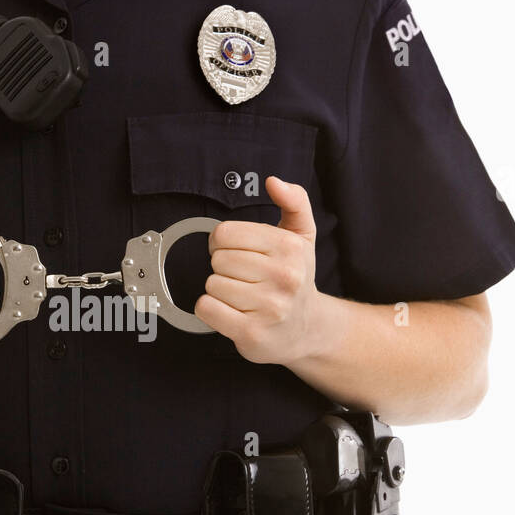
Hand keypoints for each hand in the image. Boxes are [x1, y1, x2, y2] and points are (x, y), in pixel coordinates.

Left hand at [195, 176, 328, 365]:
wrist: (308, 328)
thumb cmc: (296, 278)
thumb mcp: (302, 235)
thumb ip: (294, 201)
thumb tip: (274, 182)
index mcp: (289, 248)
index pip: (225, 233)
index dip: (221, 242)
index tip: (235, 251)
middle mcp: (283, 277)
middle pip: (218, 260)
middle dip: (223, 267)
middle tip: (242, 276)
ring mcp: (269, 307)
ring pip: (211, 284)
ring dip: (219, 290)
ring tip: (242, 295)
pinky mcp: (251, 332)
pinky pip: (206, 308)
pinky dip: (210, 308)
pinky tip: (230, 310)